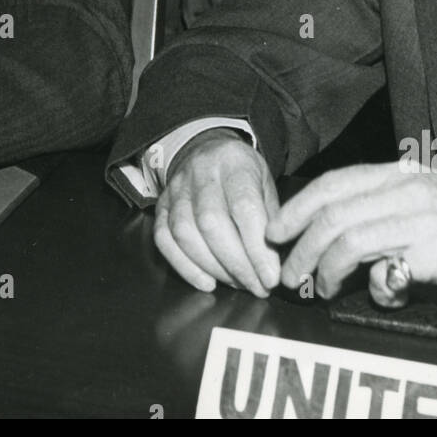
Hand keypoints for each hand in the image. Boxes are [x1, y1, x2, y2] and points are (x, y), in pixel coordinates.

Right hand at [153, 129, 280, 296]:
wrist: (209, 149)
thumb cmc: (244, 174)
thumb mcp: (266, 183)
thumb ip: (272, 218)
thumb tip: (276, 264)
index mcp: (234, 162)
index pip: (244, 207)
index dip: (257, 248)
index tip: (271, 277)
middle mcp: (200, 171)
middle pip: (211, 223)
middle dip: (237, 264)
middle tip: (257, 287)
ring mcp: (176, 188)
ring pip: (185, 233)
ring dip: (214, 268)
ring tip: (238, 284)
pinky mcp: (160, 205)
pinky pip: (164, 239)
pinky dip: (184, 266)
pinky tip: (207, 282)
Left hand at [266, 165, 436, 305]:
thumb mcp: (433, 204)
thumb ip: (389, 210)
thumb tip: (341, 235)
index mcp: (404, 174)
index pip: (335, 182)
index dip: (297, 206)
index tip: (275, 230)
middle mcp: (409, 188)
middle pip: (332, 211)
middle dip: (299, 245)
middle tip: (287, 273)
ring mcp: (422, 216)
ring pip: (346, 238)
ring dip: (322, 269)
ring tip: (317, 289)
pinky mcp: (436, 250)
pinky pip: (381, 268)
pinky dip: (369, 286)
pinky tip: (379, 294)